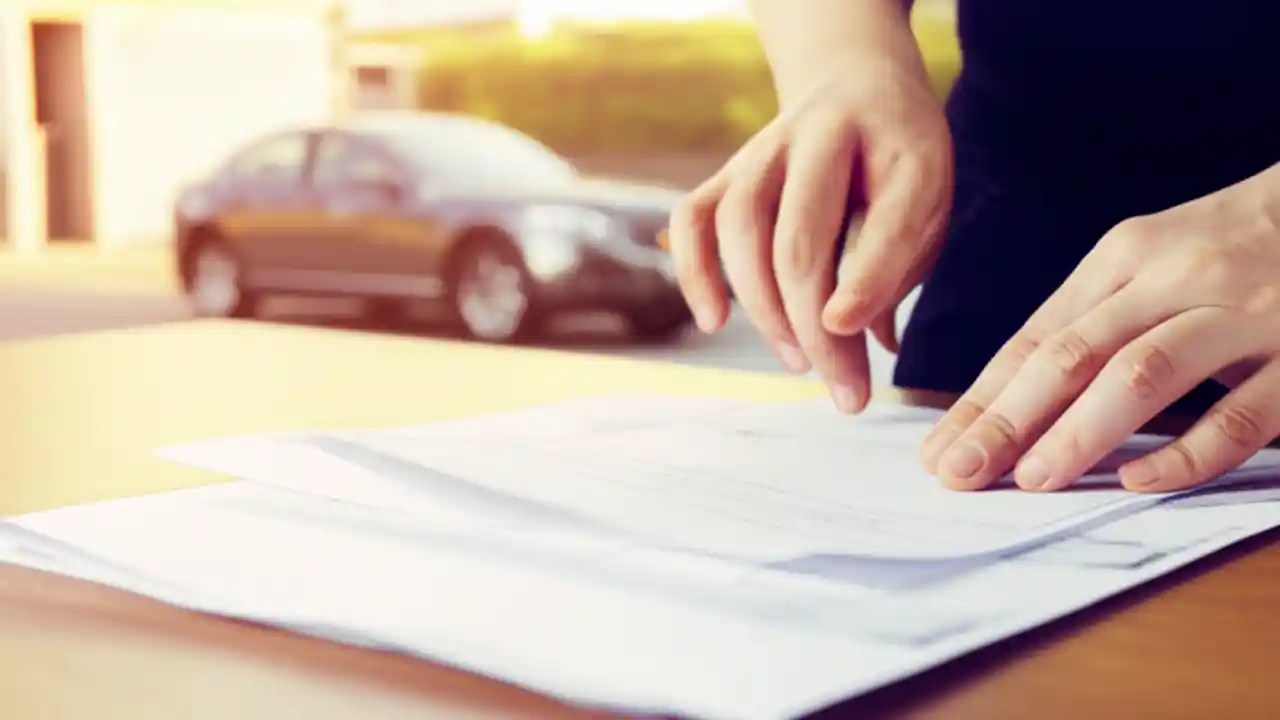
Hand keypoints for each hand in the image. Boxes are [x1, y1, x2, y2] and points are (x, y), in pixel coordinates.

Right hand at [668, 58, 952, 412]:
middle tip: (846, 392)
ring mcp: (766, 149)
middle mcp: (825, 135)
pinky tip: (714, 322)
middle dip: (818, 328)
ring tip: (797, 362)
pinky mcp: (728, 171)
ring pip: (742, 228)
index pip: (886, 216)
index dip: (868, 280)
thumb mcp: (927, 205)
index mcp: (901, 143)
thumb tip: (867, 345)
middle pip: (803, 238)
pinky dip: (695, 272)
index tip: (851, 334)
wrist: (856, 84)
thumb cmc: (897, 165)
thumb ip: (897, 265)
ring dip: (764, 308)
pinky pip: (695, 219)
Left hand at [922, 164, 1279, 492]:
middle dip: (1008, 418)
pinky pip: (1241, 411)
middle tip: (961, 472)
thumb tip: (1005, 399)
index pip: (1035, 338)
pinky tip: (1141, 480)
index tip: (938, 451)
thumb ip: (1089, 320)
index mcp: (1122, 257)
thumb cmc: (1231, 244)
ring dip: (1082, 429)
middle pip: (1073, 353)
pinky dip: (1190, 451)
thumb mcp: (1151, 260)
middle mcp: (1173, 278)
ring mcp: (1241, 314)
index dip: (983, 399)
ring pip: (1145, 371)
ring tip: (1032, 478)